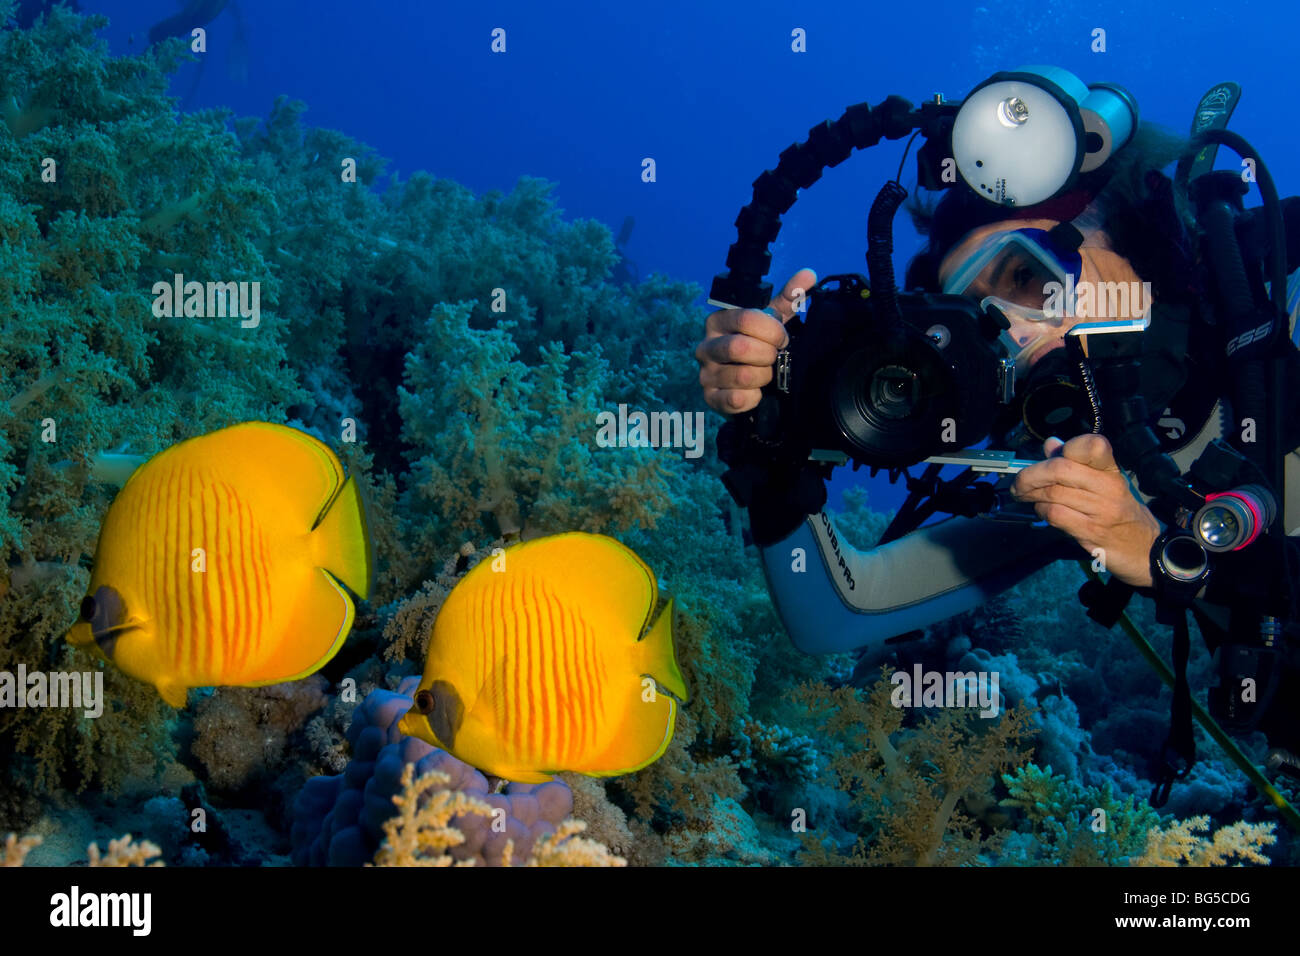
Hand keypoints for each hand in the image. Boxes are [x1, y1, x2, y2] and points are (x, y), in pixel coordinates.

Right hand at [695, 269, 815, 414]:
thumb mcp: (771, 320)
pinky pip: (737, 399)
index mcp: (718, 321)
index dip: (772, 331)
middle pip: (740, 348)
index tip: (782, 339)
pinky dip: (755, 397)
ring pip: (743, 376)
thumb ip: (788, 298)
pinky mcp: (709, 398)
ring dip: (764, 377)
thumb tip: (808, 274)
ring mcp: (705, 373)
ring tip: (764, 374)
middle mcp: (706, 346)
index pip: (746, 319)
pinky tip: (756, 391)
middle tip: (773, 357)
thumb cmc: (756, 344)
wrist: (741, 381)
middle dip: (768, 354)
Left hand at [1011, 434, 1160, 586]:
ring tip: (1028, 498)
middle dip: (1030, 475)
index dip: (1067, 446)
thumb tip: (1051, 444)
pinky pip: (1056, 514)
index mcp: (1111, 471)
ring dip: (1032, 495)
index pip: (1091, 445)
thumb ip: (1076, 464)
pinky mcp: (1092, 531)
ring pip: (1053, 492)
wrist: (1147, 550)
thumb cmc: (1122, 515)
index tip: (1050, 455)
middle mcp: (1108, 487)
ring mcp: (1101, 510)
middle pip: (1060, 469)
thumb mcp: (1105, 485)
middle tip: (1019, 484)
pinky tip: (1043, 512)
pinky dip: (1042, 511)